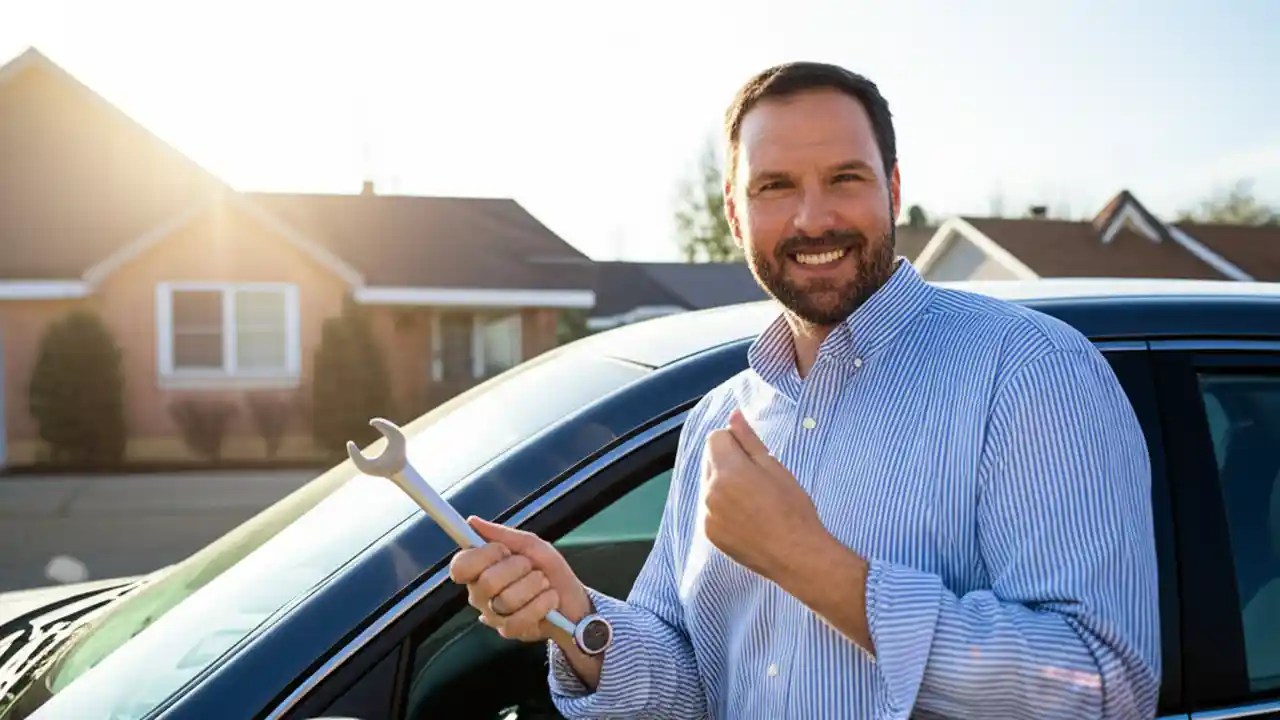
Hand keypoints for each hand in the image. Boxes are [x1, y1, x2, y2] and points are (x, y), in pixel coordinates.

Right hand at [448, 517, 592, 642]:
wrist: (572, 600)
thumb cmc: (548, 570)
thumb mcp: (531, 546)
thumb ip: (502, 535)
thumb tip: (472, 522)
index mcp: (479, 570)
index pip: (460, 565)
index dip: (483, 555)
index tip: (504, 550)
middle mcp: (480, 594)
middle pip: (488, 581)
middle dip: (519, 568)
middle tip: (531, 567)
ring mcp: (493, 614)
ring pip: (507, 599)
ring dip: (535, 585)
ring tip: (543, 583)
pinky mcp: (508, 631)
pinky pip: (520, 618)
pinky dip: (543, 604)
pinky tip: (549, 599)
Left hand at [703, 409, 829, 582]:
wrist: (797, 555)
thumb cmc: (793, 509)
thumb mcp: (774, 468)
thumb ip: (749, 440)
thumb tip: (733, 415)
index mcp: (727, 471)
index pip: (715, 438)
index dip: (734, 442)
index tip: (753, 457)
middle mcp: (710, 491)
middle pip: (710, 460)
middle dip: (728, 463)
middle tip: (757, 480)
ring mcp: (707, 514)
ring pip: (709, 485)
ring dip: (724, 486)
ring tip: (753, 502)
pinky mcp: (709, 533)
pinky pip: (710, 509)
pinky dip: (722, 509)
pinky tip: (747, 519)